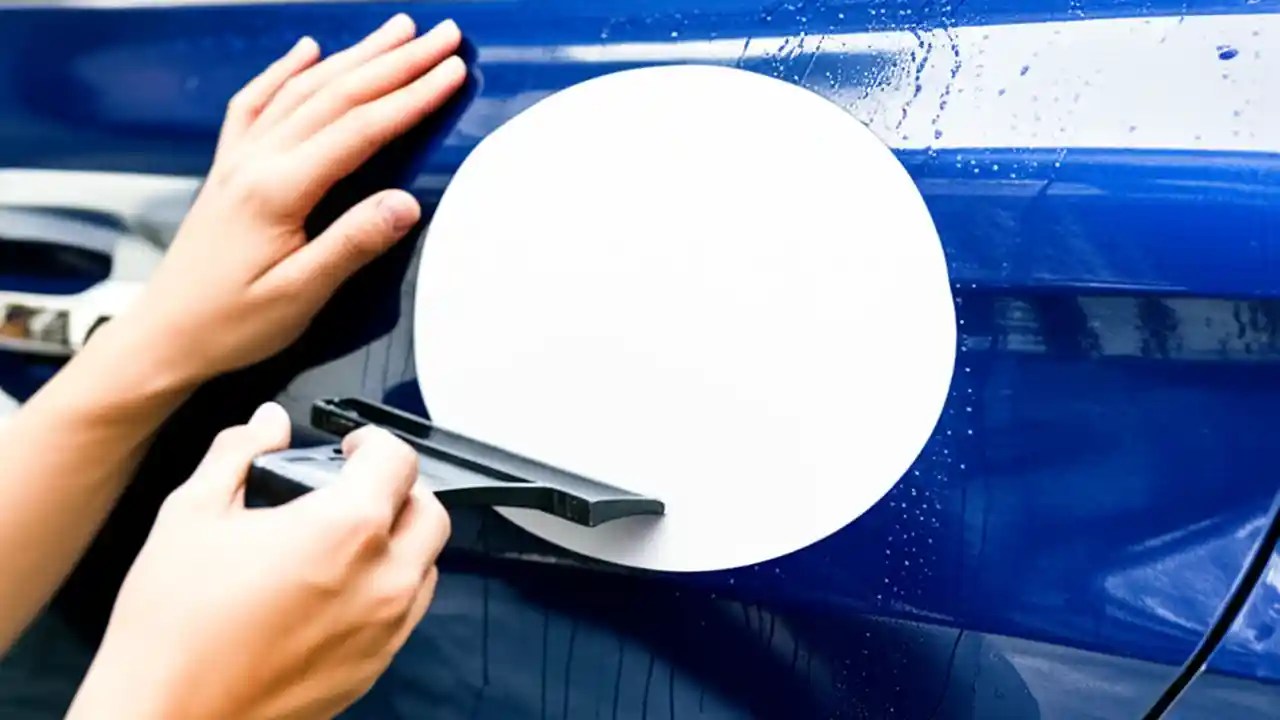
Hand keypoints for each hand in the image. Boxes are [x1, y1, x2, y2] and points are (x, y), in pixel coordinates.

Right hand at [67, 403, 450, 719]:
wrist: (165, 715)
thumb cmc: (173, 626)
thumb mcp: (192, 512)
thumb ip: (239, 452)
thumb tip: (267, 424)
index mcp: (347, 529)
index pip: (399, 459)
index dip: (373, 441)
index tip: (351, 448)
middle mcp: (382, 578)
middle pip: (428, 511)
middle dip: (397, 490)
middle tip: (351, 489)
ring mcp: (385, 628)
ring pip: (426, 564)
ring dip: (399, 541)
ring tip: (342, 540)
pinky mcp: (376, 666)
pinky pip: (407, 612)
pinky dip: (389, 588)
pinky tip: (336, 588)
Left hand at [128, 15, 464, 385]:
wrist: (164, 335)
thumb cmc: (230, 324)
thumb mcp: (300, 295)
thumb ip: (353, 245)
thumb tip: (406, 205)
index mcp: (278, 190)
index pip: (359, 129)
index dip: (411, 98)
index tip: (450, 74)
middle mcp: (256, 161)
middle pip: (337, 95)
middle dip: (396, 61)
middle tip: (443, 36)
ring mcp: (239, 159)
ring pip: (304, 89)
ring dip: (355, 56)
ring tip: (397, 32)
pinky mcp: (229, 168)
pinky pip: (257, 102)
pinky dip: (284, 70)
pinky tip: (305, 50)